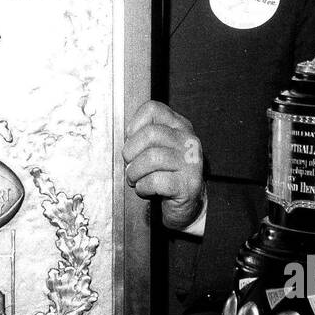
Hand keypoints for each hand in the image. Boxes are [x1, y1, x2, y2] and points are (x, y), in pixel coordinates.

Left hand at [122, 100, 204, 231]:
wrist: (187, 205)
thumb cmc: (165, 175)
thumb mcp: (157, 149)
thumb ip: (144, 137)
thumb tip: (124, 138)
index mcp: (179, 126)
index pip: (152, 109)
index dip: (134, 125)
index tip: (131, 142)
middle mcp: (188, 140)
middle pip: (150, 134)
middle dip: (131, 152)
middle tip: (129, 166)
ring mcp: (191, 162)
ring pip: (152, 158)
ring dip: (134, 172)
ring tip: (134, 179)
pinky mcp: (188, 184)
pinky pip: (156, 181)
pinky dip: (143, 187)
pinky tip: (145, 190)